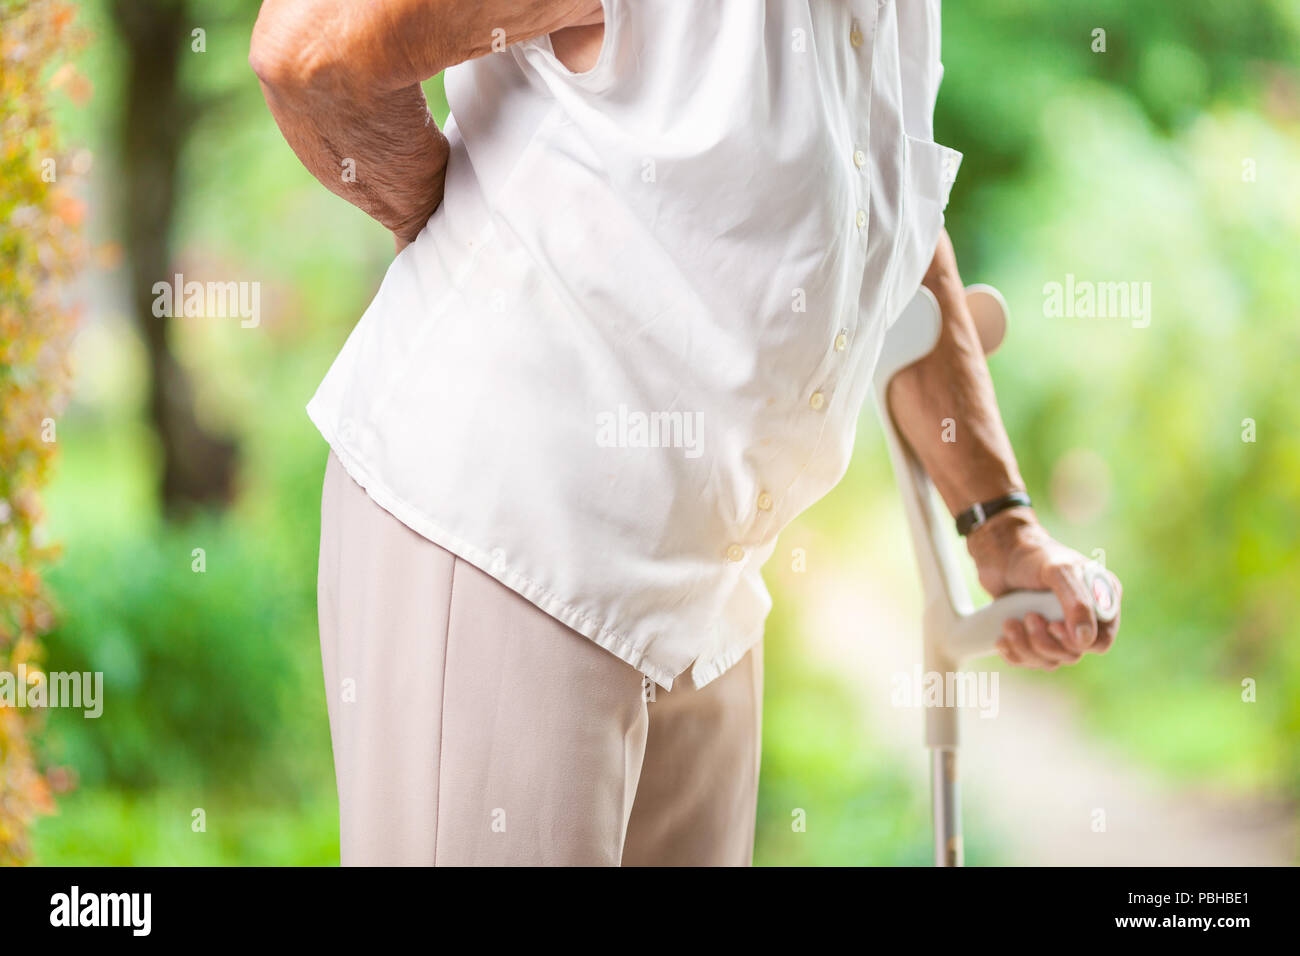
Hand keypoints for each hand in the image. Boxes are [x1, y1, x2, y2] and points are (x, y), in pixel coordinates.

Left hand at [967, 507, 1121, 669]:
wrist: (1000, 552)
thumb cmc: (1033, 555)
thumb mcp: (1059, 571)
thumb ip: (1077, 603)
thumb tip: (1085, 640)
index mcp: (1100, 601)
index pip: (1101, 640)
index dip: (1078, 642)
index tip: (1053, 626)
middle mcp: (1083, 617)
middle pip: (1073, 654)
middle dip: (1046, 642)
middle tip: (1027, 617)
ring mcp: (1058, 626)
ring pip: (1050, 659)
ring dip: (1026, 648)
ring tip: (1009, 623)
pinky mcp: (1034, 634)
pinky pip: (1030, 660)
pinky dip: (1015, 654)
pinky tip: (1001, 640)